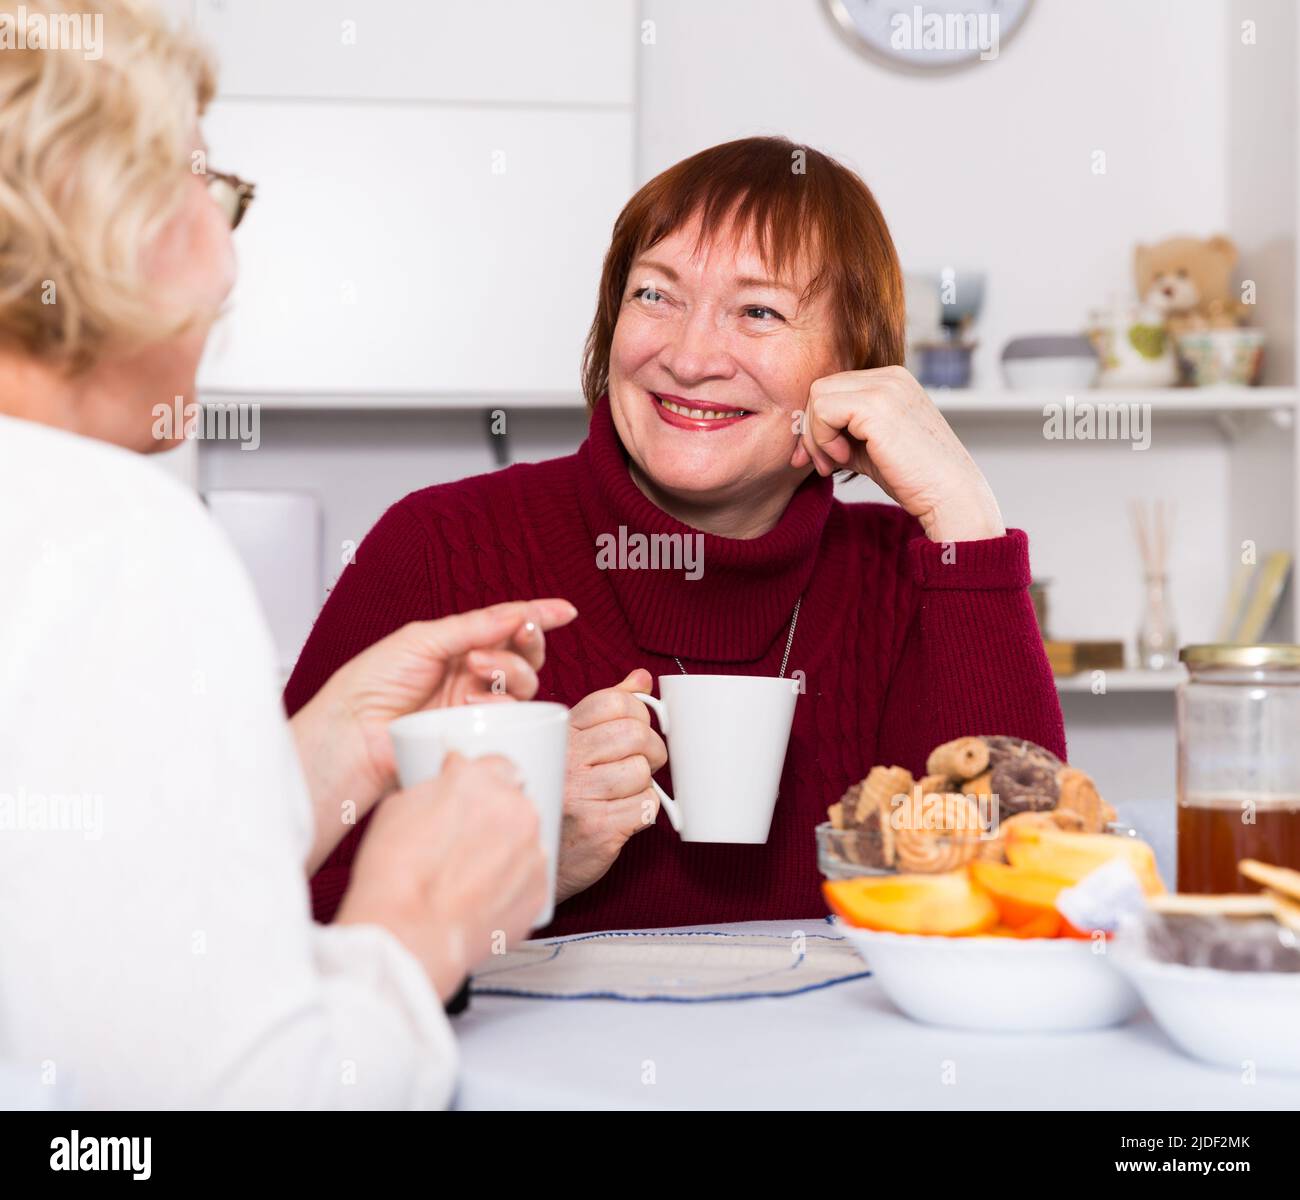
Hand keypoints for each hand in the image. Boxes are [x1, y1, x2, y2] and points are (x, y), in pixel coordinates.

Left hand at [293, 598, 576, 872]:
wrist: (352, 733)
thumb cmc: (373, 682)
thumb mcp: (423, 639)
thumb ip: (474, 627)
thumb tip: (518, 613)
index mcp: (457, 643)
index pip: (507, 624)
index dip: (539, 615)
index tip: (566, 611)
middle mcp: (471, 672)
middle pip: (524, 654)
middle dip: (529, 641)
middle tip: (520, 632)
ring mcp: (475, 704)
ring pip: (524, 684)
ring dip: (510, 670)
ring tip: (478, 669)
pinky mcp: (476, 733)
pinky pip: (510, 717)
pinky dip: (501, 705)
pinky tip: (475, 703)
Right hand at [336, 753, 547, 1000]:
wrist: (407, 936)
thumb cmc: (393, 875)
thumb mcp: (398, 807)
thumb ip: (435, 787)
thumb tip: (449, 779)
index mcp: (478, 780)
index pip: (498, 764)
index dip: (484, 782)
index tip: (474, 797)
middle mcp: (515, 809)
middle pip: (516, 801)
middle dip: (496, 815)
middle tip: (468, 841)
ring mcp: (532, 850)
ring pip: (526, 839)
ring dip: (507, 849)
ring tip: (472, 875)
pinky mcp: (541, 889)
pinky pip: (531, 876)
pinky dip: (513, 883)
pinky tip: (484, 897)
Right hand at [554, 668, 666, 902]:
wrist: (541, 859)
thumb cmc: (562, 796)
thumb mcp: (574, 745)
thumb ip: (607, 709)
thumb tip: (641, 678)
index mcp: (560, 734)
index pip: (614, 701)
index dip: (637, 713)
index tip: (635, 730)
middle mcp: (565, 761)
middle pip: (634, 734)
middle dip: (651, 749)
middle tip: (643, 763)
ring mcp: (580, 795)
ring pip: (642, 770)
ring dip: (644, 783)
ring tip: (624, 792)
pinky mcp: (598, 828)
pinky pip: (646, 805)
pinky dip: (644, 810)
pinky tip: (623, 815)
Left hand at [791, 366, 1004, 542]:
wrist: (950, 496)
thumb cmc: (913, 479)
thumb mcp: (870, 449)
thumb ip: (841, 435)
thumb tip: (801, 439)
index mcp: (891, 381)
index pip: (833, 388)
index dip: (817, 424)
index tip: (820, 459)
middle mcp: (890, 377)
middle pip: (820, 388)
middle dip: (811, 430)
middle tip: (822, 465)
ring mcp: (885, 387)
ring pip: (817, 396)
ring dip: (815, 436)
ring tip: (833, 464)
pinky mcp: (877, 405)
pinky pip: (823, 411)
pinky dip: (823, 439)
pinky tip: (844, 459)